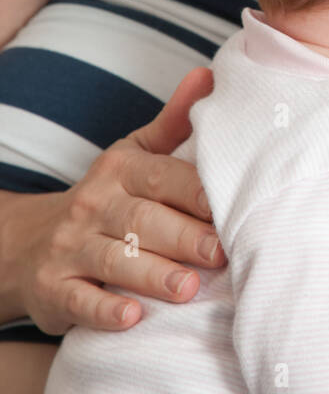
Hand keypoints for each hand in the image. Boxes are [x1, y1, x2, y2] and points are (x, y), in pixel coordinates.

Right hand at [10, 67, 224, 333]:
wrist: (28, 243)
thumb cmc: (106, 200)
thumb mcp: (134, 156)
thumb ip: (174, 123)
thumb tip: (210, 75)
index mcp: (121, 171)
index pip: (162, 177)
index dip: (196, 193)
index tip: (233, 208)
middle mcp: (94, 205)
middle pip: (142, 220)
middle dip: (183, 237)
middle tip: (221, 254)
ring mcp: (70, 248)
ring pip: (114, 260)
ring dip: (151, 274)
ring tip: (187, 289)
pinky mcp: (53, 289)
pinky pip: (78, 300)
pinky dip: (104, 311)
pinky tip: (132, 318)